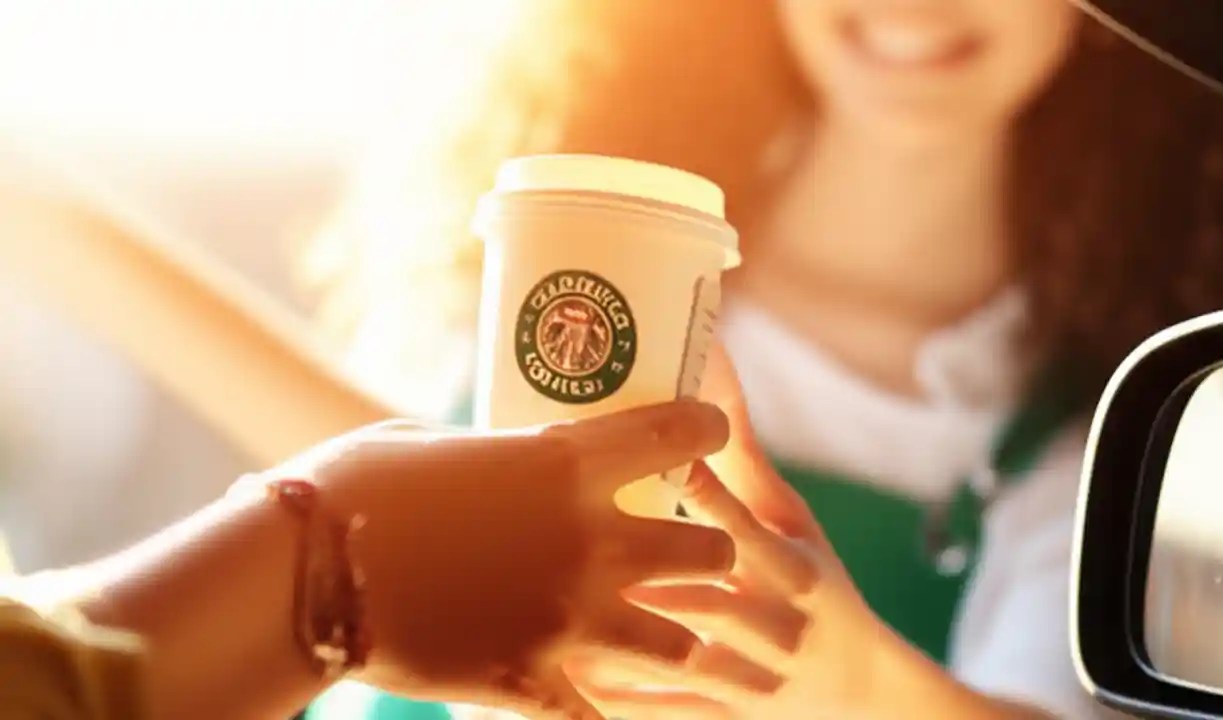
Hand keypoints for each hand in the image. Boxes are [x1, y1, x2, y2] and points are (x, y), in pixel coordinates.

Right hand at [258, 402, 736, 719]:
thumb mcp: (441, 446)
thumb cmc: (358, 485)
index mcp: (570, 464)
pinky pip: (603, 716)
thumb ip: (502, 455)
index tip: (702, 435)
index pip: (685, 435)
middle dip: (707, 555)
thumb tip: (515, 460)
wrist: (300, 570)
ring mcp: (570, 621)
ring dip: (671, 638)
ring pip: (683, 647)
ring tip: (645, 632)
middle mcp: (592, 543)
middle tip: (677, 555)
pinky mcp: (535, 682)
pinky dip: (605, 710)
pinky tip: (589, 692)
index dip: (705, 430)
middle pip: (712, 553)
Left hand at [565, 347, 892, 719]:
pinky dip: (612, 700)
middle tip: (561, 549)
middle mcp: (773, 623)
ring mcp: (750, 679)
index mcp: (791, 566)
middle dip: (638, 578)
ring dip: (611, 642)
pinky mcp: (724, 716)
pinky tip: (555, 677)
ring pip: (673, 661)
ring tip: (539, 617)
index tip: (640, 461)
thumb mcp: (790, 519)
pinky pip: (661, 713)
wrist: (861, 692)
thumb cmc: (812, 582)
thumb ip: (742, 453)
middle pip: (701, 598)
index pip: (739, 524)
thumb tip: (710, 357)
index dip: (696, 493)